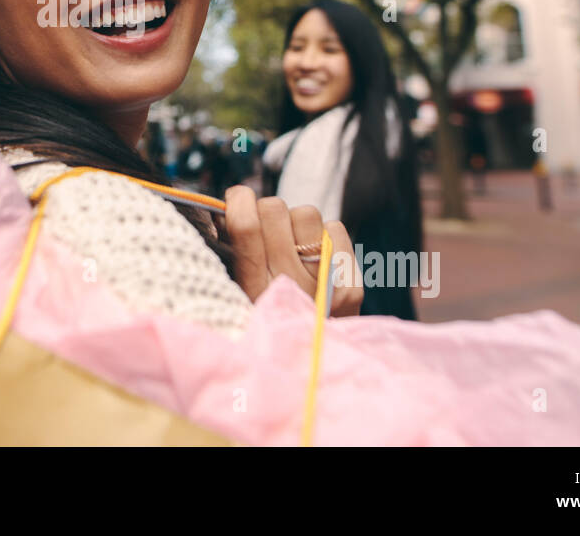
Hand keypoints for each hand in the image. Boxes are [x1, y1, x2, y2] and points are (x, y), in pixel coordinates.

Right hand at [223, 185, 363, 315]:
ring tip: (291, 247)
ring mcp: (326, 285)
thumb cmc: (259, 329)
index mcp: (253, 289)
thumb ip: (230, 258)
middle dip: (266, 212)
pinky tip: (314, 258)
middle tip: (265, 230)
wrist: (306, 379)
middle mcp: (292, 284)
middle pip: (275, 209)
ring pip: (307, 213)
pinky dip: (323, 237)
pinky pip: (336, 229)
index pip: (246, 225)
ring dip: (295, 223)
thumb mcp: (234, 299)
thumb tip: (228, 211)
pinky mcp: (351, 286)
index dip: (239, 200)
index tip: (236, 199)